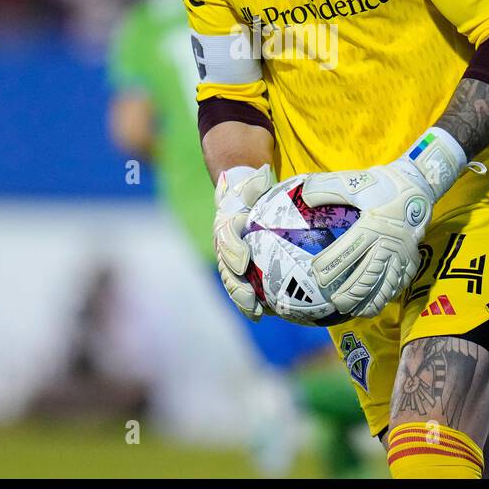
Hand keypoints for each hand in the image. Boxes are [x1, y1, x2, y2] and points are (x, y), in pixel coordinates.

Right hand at [213, 164, 276, 320]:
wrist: (238, 199)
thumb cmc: (249, 192)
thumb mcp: (252, 184)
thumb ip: (255, 182)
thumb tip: (264, 173)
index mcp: (226, 223)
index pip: (226, 237)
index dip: (234, 250)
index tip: (244, 261)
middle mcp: (224, 244)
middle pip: (227, 267)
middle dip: (236, 285)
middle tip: (249, 299)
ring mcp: (228, 258)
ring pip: (232, 281)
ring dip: (242, 299)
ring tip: (256, 313)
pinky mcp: (237, 268)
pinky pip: (241, 286)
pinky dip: (249, 302)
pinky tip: (263, 315)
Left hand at [298, 129, 466, 318]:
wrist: (417, 187)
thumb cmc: (382, 184)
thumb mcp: (353, 181)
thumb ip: (326, 187)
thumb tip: (303, 196)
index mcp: (371, 226)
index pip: (347, 252)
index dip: (330, 266)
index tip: (316, 275)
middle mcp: (388, 244)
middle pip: (366, 276)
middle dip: (349, 293)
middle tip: (334, 302)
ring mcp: (402, 255)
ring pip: (384, 286)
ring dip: (367, 301)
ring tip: (352, 310)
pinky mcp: (412, 261)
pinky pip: (398, 285)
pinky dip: (384, 298)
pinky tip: (372, 306)